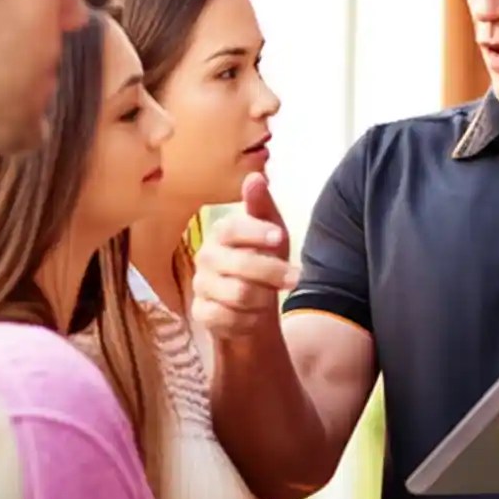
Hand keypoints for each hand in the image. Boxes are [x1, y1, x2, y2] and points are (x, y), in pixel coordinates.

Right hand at [191, 172, 298, 339]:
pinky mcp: (201, 313)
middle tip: (297, 277)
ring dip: (264, 299)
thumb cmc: (263, 261)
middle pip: (241, 266)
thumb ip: (262, 207)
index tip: (279, 237)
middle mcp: (206, 257)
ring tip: (269, 297)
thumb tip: (255, 177)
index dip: (256, 232)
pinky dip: (250, 321)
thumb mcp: (271, 233)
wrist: (254, 306)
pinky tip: (254, 315)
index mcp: (222, 233)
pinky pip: (229, 319)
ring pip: (238, 295)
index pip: (232, 228)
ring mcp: (201, 286)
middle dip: (273, 273)